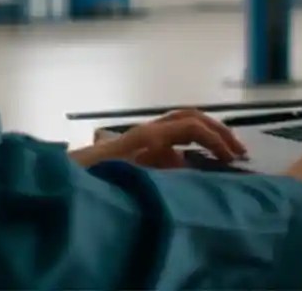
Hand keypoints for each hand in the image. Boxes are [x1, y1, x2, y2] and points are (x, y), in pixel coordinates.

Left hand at [69, 109, 248, 168]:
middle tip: (239, 152)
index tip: (232, 160)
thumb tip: (191, 165)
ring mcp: (140, 137)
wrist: (62, 182)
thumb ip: (163, 172)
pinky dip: (189, 147)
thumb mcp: (130, 180)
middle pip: (189, 117)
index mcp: (147, 136)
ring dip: (205, 136)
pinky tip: (196, 168)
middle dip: (217, 131)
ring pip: (180, 126)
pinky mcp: (135, 149)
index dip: (215, 139)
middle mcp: (146, 130)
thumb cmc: (92, 182)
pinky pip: (169, 141)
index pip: (191, 126)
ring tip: (225, 156)